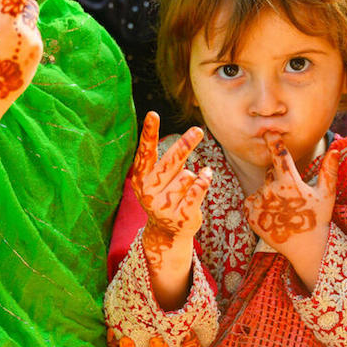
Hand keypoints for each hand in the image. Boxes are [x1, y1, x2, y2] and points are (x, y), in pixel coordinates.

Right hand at [131, 112, 211, 269]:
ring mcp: (163, 205)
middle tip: (198, 131)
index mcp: (139, 177)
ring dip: (192, 176)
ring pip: (187, 176)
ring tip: (187, 184)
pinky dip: (204, 180)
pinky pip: (198, 190)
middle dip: (184, 145)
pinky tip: (206, 174)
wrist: (166, 232)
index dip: (149, 132)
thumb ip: (167, 159)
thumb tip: (189, 136)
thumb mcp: (158, 177)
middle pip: (170, 162)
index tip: (153, 114)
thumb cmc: (164, 194)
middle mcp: (148, 191)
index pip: (145, 151)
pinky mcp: (180, 216)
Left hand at [244, 136, 337, 289]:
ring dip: (270, 194)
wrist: (306, 248)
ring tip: (284, 210)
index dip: (273, 141)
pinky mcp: (250, 215)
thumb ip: (329, 170)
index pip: (279, 156)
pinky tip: (274, 215)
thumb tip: (335, 148)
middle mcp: (271, 191)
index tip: (267, 131)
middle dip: (279, 179)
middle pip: (271, 174)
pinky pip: (252, 202)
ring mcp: (259, 204)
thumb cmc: (318, 219)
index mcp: (289, 183)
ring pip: (261, 189)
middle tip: (293, 199)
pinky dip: (260, 205)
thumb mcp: (327, 194)